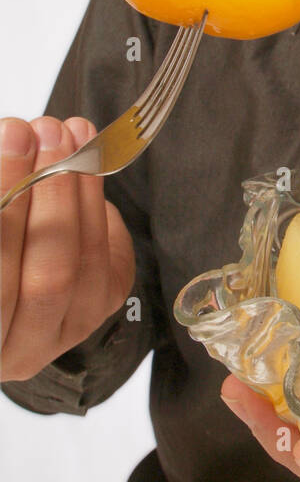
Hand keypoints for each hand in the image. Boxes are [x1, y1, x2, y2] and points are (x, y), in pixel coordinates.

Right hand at [0, 116, 135, 380]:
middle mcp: (18, 351)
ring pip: (82, 265)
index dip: (5, 195)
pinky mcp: (100, 309)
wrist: (7, 279)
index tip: (12, 134)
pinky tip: (87, 163)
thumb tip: (15, 138)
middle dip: (46, 193)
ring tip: (70, 134)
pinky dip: (97, 205)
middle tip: (45, 130)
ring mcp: (65, 334)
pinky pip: (107, 257)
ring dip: (78, 190)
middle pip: (46, 277)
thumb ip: (0, 194)